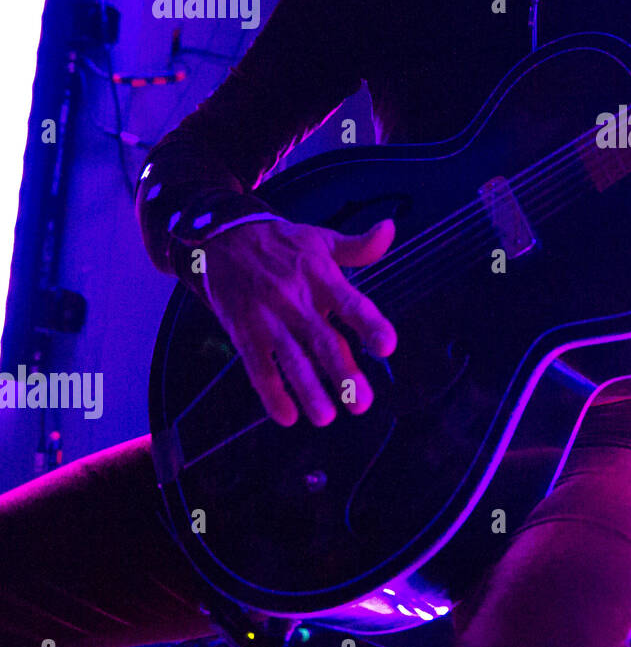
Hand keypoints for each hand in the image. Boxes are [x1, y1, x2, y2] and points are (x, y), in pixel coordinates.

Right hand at [201, 218, 398, 426]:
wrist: (223, 238)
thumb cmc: (283, 244)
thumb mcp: (322, 239)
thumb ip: (359, 246)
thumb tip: (390, 229)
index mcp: (321, 277)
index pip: (352, 303)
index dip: (370, 324)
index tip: (387, 346)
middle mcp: (295, 299)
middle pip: (323, 341)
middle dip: (344, 374)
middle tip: (363, 402)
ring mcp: (268, 318)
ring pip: (291, 359)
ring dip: (309, 391)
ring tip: (327, 417)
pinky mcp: (244, 332)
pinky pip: (257, 367)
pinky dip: (270, 393)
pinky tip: (286, 415)